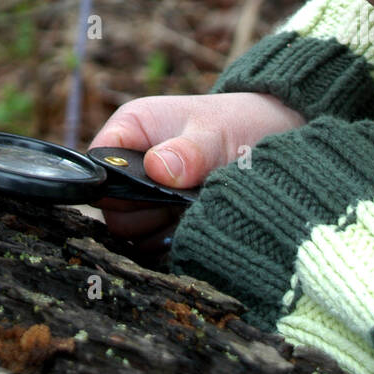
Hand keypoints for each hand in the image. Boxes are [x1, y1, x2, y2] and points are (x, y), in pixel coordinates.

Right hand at [90, 92, 306, 248]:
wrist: (276, 141)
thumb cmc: (242, 125)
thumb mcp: (218, 134)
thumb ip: (189, 151)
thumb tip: (158, 168)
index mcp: (132, 130)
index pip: (97, 167)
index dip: (116, 186)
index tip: (152, 192)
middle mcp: (133, 165)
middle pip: (112, 209)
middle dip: (147, 212)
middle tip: (186, 202)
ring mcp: (148, 197)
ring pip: (131, 234)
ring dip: (163, 231)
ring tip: (198, 212)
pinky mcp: (164, 222)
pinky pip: (153, 248)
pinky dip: (175, 245)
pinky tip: (200, 228)